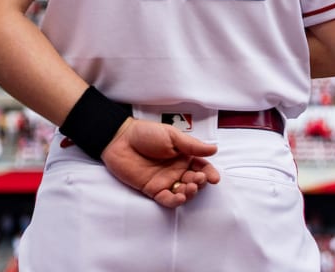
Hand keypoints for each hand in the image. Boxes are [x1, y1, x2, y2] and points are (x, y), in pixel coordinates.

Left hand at [100, 118, 221, 208]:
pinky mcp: (153, 190)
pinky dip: (175, 201)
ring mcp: (165, 181)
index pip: (201, 166)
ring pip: (183, 192)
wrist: (120, 140)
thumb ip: (192, 145)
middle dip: (200, 182)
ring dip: (190, 193)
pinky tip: (180, 196)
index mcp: (183, 155)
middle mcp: (176, 169)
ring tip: (190, 187)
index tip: (214, 178)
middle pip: (195, 181)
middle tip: (198, 179)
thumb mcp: (172, 135)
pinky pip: (166, 199)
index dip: (209, 173)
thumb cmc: (145, 133)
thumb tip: (214, 149)